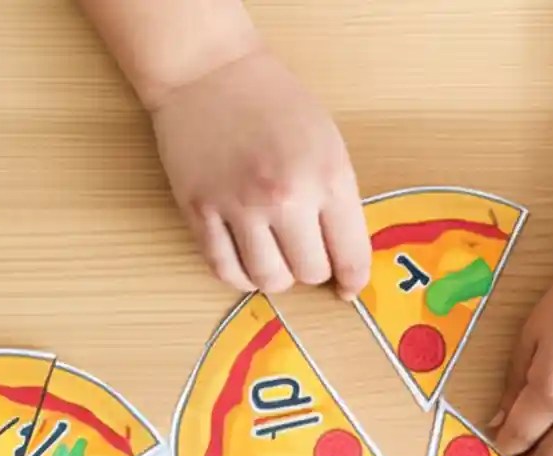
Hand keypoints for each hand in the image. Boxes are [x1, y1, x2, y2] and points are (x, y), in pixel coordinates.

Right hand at [150, 48, 369, 298]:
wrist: (209, 71)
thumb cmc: (275, 102)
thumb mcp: (328, 144)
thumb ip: (337, 198)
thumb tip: (342, 254)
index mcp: (328, 177)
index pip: (350, 255)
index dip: (353, 279)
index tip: (348, 286)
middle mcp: (285, 197)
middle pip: (309, 272)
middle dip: (313, 270)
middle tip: (306, 253)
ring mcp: (239, 207)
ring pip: (268, 280)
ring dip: (277, 276)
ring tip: (276, 256)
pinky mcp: (200, 211)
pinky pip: (224, 269)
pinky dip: (240, 276)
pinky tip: (247, 262)